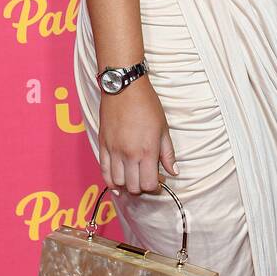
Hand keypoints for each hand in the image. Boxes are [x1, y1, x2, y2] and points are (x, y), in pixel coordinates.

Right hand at [98, 76, 178, 194]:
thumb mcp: (163, 128)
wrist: (124, 87)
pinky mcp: (102, 145)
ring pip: (118, 182)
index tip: (159, 181)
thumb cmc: (147, 104)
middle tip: (147, 179)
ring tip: (134, 178)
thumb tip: (174, 172)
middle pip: (133, 187)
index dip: (156, 187)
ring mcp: (114, 151)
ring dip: (127, 185)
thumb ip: (168, 153)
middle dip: (142, 188)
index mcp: (147, 150)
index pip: (149, 184)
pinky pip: (103, 171)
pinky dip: (110, 181)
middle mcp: (129, 154)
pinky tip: (117, 183)